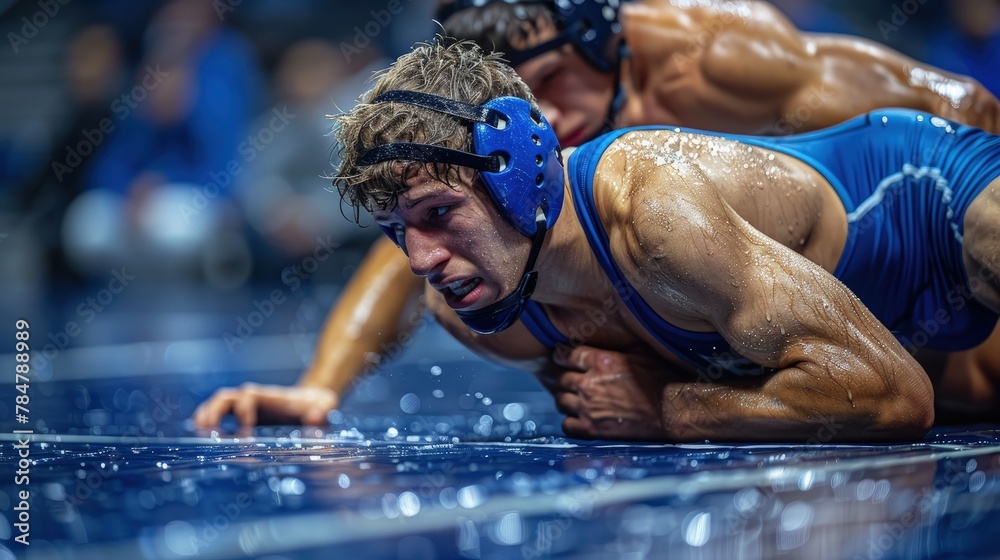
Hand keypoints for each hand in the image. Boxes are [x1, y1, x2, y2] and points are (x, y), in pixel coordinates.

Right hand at [192, 383, 338, 428]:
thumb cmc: (319, 406)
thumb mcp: (326, 407)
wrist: (315, 401)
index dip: (244, 409)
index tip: (246, 429)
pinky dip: (208, 418)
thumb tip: (317, 417)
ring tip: (197, 430)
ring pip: (220, 402)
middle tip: (207, 429)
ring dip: (207, 413)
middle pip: (228, 396)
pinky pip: (221, 411)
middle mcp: (256, 399)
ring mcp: (248, 405)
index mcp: (272, 398)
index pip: (250, 396)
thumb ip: (322, 411)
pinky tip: (199, 431)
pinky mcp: (244, 414)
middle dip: (216, 410)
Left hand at [542, 345, 671, 440]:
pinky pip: (567, 425)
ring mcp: (589, 408)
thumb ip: (617, 344)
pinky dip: (571, 421)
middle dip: (567, 378)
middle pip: (562, 379)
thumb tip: (606, 332)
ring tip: (578, 399)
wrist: (671, 412)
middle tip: (576, 380)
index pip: (567, 355)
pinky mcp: (592, 429)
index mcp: (601, 362)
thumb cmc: (661, 379)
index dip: (564, 357)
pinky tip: (580, 417)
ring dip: (568, 398)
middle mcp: (590, 384)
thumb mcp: (641, 352)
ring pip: (561, 400)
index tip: (564, 358)